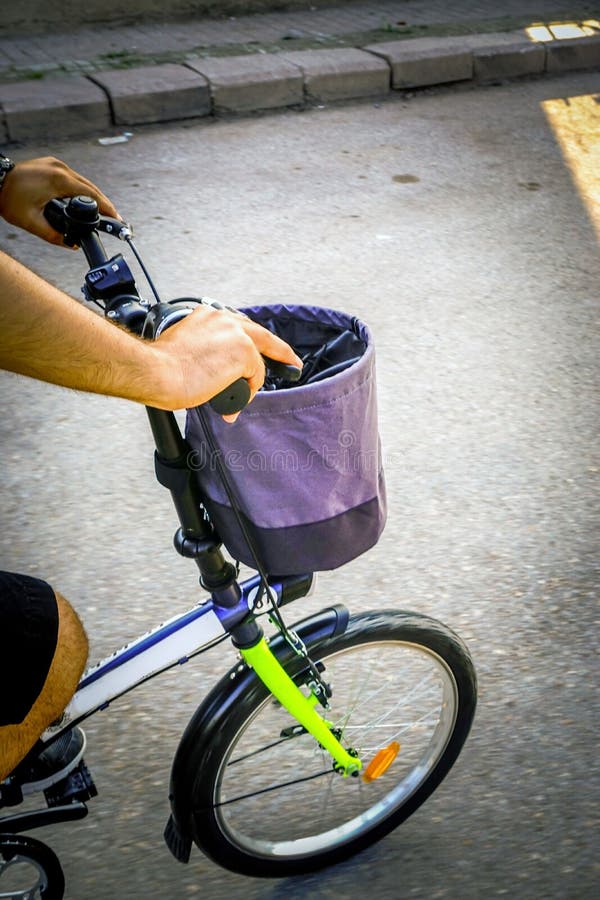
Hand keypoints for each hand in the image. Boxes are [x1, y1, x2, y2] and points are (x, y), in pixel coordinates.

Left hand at [0, 156, 118, 246]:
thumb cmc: (8, 198)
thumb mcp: (31, 222)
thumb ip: (53, 236)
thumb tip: (70, 244)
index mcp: (58, 181)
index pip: (91, 194)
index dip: (106, 206)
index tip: (116, 217)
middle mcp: (59, 169)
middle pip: (90, 187)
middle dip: (103, 202)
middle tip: (113, 217)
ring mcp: (55, 164)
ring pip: (82, 181)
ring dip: (92, 195)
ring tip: (101, 210)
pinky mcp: (51, 164)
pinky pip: (72, 177)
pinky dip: (81, 188)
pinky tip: (84, 198)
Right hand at [151, 304, 302, 418]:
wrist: (156, 372)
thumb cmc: (161, 367)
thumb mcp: (184, 349)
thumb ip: (204, 351)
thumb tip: (213, 368)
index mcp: (206, 315)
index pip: (239, 325)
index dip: (256, 338)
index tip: (268, 347)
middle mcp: (223, 319)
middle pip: (260, 335)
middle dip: (279, 351)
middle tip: (292, 362)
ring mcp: (236, 334)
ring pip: (256, 360)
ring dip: (250, 380)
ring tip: (240, 396)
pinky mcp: (244, 352)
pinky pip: (257, 375)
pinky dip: (249, 389)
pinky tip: (234, 396)